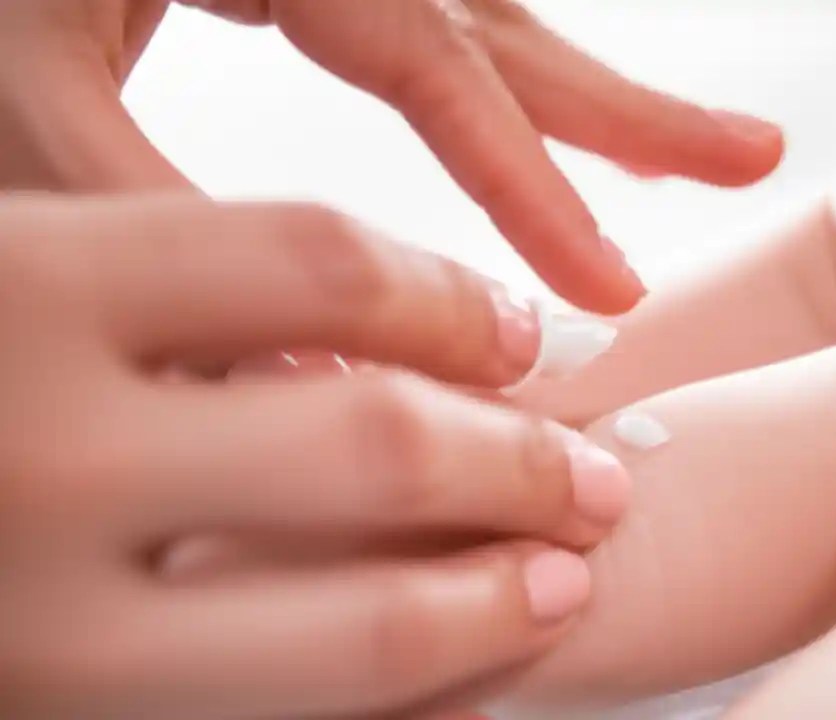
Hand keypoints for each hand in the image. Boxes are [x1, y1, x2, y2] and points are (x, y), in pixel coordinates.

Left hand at [0, 0, 783, 314]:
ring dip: (582, 94)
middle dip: (623, 104)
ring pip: (477, 24)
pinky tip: (526, 123)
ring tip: (695, 149)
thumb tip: (305, 389)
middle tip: (752, 155)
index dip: (526, 180)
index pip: (433, 60)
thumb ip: (163, 236)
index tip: (608, 290)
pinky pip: (420, 39)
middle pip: (496, 18)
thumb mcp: (28, 111)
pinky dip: (490, 95)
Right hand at [0, 195, 631, 718]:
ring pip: (356, 630)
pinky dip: (412, 708)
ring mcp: (53, 635)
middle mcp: (35, 465)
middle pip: (373, 447)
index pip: (317, 262)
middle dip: (521, 465)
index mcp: (23, 294)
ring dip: (490, 610)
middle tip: (598, 481)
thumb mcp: (6, 286)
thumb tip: (377, 327)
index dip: (447, 298)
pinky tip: (469, 681)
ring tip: (561, 583)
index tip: (516, 334)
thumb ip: (147, 280)